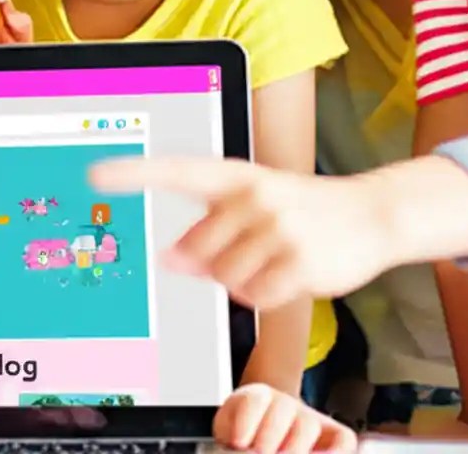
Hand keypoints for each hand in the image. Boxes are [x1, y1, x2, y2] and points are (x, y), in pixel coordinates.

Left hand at [89, 157, 393, 308]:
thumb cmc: (301, 211)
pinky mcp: (299, 262)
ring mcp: (278, 229)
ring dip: (245, 279)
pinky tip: (289, 273)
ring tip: (276, 257)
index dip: (134, 174)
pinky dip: (267, 294)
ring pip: (225, 279)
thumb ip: (208, 227)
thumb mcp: (254, 204)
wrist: (372, 214)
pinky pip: (255, 296)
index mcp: (236, 176)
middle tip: (252, 248)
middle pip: (196, 252)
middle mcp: (254, 196)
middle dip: (216, 261)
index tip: (95, 173)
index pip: (175, 170)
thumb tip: (170, 260)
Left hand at [215, 384, 356, 452]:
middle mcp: (285, 404)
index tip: (239, 442)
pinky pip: (344, 440)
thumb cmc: (245, 432)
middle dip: (269, 438)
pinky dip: (338, 452)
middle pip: (283, 409)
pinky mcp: (333, 436)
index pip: (254, 399)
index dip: (246, 421)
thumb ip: (229, 433)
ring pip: (308, 425)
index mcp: (256, 396)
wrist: (265, 426)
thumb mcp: (227, 429)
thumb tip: (238, 444)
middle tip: (260, 453)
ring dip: (295, 448)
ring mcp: (310, 418)